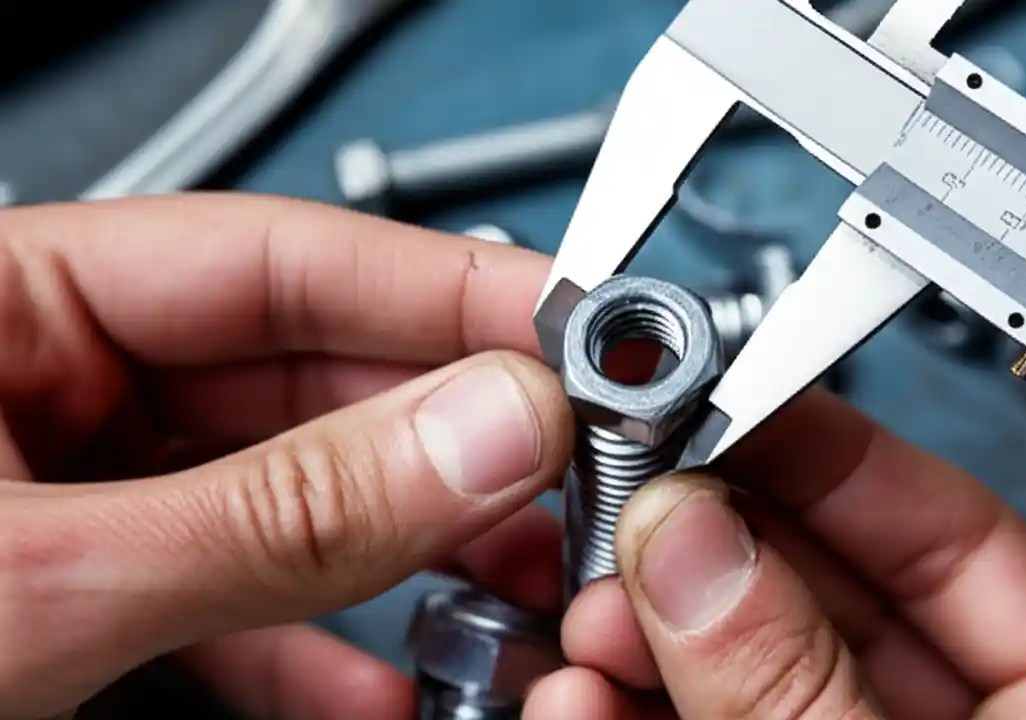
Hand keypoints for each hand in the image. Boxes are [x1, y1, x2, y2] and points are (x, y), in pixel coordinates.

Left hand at [0, 194, 572, 718]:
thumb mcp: (53, 580)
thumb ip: (278, 511)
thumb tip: (486, 433)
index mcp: (7, 302)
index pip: (277, 260)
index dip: (443, 292)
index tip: (572, 330)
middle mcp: (50, 384)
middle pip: (309, 380)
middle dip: (455, 439)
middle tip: (574, 467)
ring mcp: (79, 496)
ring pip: (296, 496)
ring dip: (417, 550)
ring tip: (518, 583)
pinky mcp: (94, 596)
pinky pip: (235, 601)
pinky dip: (321, 648)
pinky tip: (388, 684)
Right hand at [526, 391, 1025, 718]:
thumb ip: (816, 687)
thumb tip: (703, 552)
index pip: (958, 536)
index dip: (831, 456)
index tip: (728, 402)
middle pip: (820, 597)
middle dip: (704, 543)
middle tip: (625, 499)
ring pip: (740, 675)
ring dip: (642, 634)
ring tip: (585, 606)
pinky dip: (627, 717)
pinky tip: (577, 694)